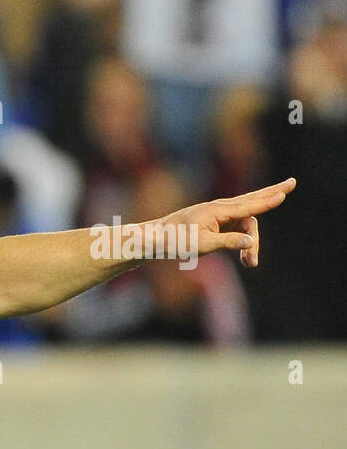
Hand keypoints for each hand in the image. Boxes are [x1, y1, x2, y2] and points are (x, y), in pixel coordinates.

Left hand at [154, 177, 296, 267]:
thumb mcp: (203, 245)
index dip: (268, 200)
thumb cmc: (177, 242)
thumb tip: (251, 243)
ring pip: (244, 221)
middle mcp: (219, 209)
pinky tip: (247, 254)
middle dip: (271, 195)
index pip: (249, 205)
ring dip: (251, 242)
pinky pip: (235, 226)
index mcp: (217, 211)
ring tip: (250, 265)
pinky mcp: (213, 222)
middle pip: (251, 202)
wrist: (156, 239)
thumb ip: (228, 242)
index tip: (284, 192)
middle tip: (293, 182)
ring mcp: (216, 214)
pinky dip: (243, 239)